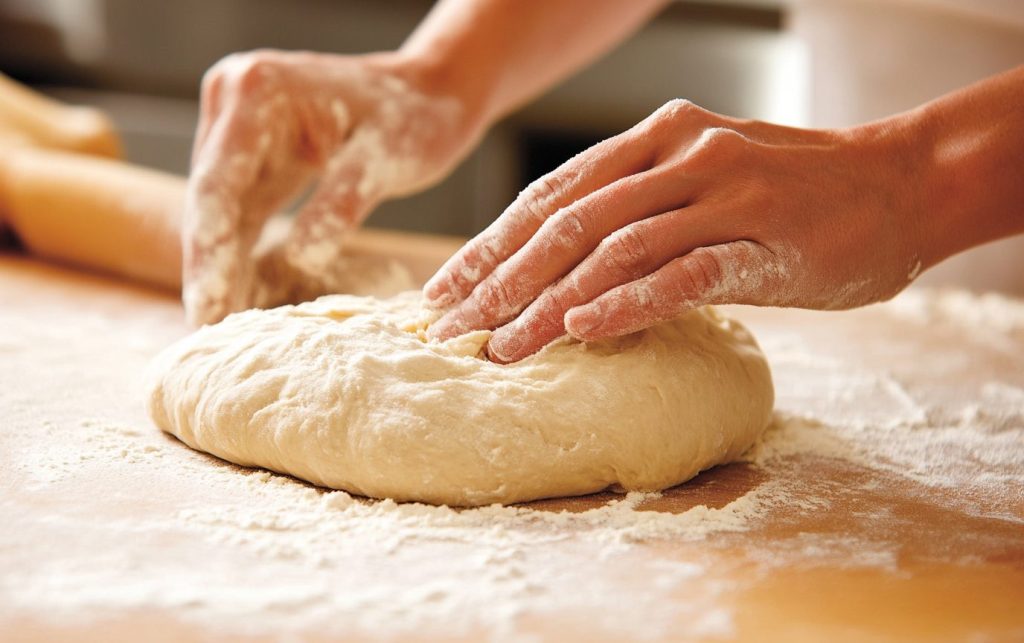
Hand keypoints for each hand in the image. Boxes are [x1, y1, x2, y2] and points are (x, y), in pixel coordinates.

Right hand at [183, 49, 478, 324]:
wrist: (431, 92)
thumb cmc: (415, 117)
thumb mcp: (385, 160)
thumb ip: (341, 203)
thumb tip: (299, 258)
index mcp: (257, 90)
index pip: (220, 182)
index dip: (211, 250)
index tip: (208, 305)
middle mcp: (233, 99)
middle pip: (209, 198)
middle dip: (208, 267)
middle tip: (205, 332)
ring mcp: (238, 124)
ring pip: (219, 209)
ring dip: (220, 266)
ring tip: (217, 327)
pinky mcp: (254, 152)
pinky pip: (242, 210)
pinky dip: (242, 253)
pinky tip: (239, 298)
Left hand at [425, 99, 928, 360]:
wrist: (899, 185)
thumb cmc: (793, 192)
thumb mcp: (703, 180)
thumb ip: (640, 208)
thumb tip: (566, 268)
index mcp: (656, 137)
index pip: (552, 194)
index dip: (490, 244)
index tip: (443, 290)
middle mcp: (680, 155)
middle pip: (567, 221)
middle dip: (499, 279)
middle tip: (448, 328)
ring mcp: (723, 193)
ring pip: (613, 249)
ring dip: (548, 302)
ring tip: (499, 346)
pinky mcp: (764, 240)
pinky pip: (683, 272)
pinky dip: (627, 303)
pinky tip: (580, 331)